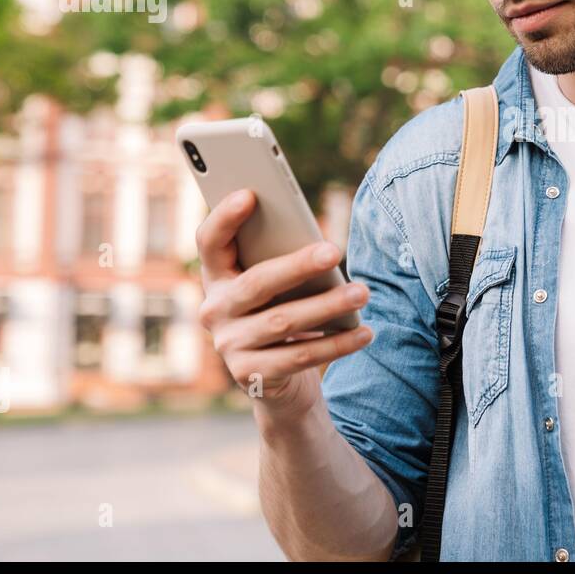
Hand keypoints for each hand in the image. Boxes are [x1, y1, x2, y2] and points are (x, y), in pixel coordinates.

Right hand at [194, 188, 373, 418]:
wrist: (278, 380)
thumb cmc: (282, 313)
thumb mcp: (278, 287)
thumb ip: (283, 261)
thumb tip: (321, 245)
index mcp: (218, 277)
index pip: (210, 242)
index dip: (225, 218)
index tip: (250, 194)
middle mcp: (214, 310)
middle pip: (257, 283)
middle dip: (298, 265)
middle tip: (335, 250)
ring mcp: (229, 346)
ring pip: (283, 322)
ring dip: (328, 306)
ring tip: (363, 293)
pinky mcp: (250, 376)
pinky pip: (299, 357)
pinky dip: (336, 344)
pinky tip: (364, 332)